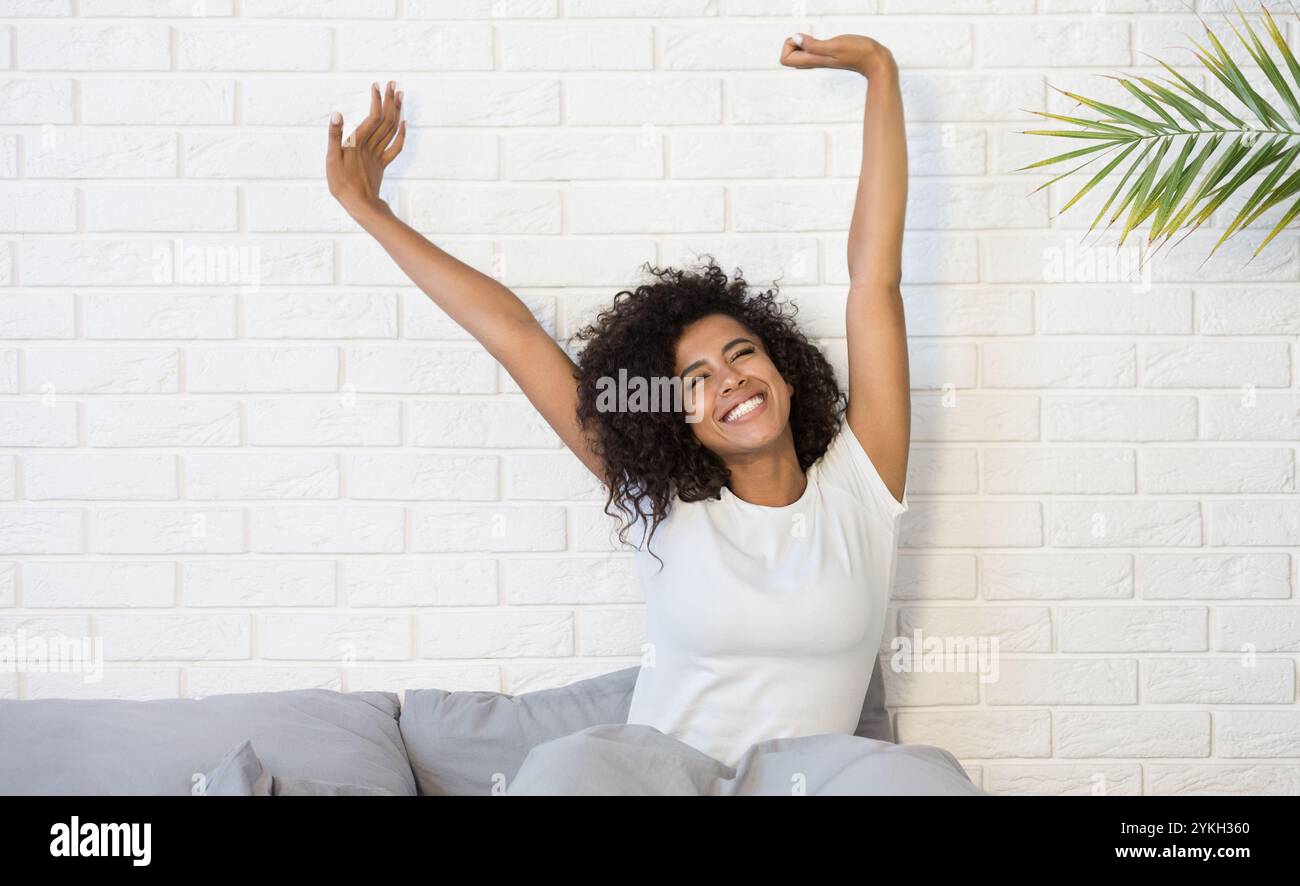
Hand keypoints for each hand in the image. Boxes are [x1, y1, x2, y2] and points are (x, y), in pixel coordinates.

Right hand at [327, 80, 405, 218]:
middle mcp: (371, 146)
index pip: (373, 116)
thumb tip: (337, 113)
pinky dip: (401, 134)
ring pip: (392, 130)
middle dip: (390, 100)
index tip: (377, 85)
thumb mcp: (331, 160)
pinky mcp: (381, 164)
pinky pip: (395, 147)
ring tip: (399, 95)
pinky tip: (404, 123)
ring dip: (397, 111)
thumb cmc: (342, 184)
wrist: (360, 206)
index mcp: (359, 143)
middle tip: (392, 83)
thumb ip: (334, 136)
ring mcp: (378, 155)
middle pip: (385, 120)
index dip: (377, 100)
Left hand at [779, 32, 894, 77]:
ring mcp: (820, 59)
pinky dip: (810, 42)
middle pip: (789, 56)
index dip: (790, 44)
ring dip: (802, 42)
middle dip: (793, 42)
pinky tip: (821, 39)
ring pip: (799, 53)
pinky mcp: (827, 56)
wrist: (874, 61)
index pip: (785, 59)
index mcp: (813, 60)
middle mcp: (814, 61)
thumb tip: (796, 38)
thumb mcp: (834, 45)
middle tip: (808, 37)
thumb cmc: (858, 52)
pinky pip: (810, 51)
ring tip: (814, 38)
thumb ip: (813, 44)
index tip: (803, 39)